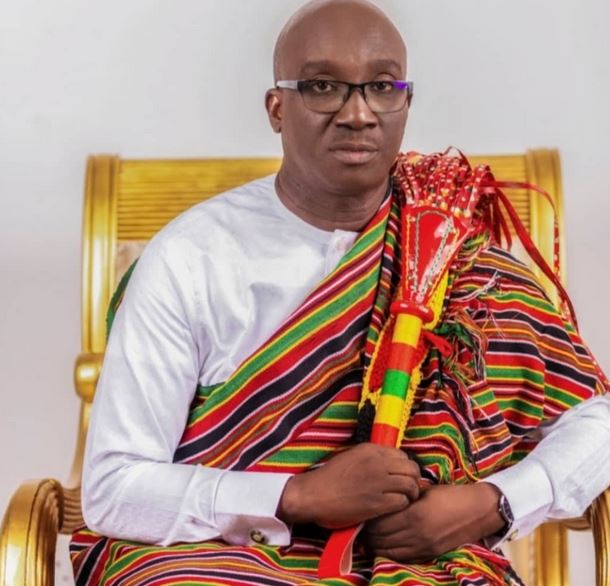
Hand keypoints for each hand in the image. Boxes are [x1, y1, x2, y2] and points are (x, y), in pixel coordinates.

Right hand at [276, 443, 420, 528]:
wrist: (313, 494)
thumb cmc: (329, 477)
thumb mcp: (351, 457)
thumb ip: (370, 458)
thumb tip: (390, 463)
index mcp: (370, 450)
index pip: (402, 455)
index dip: (405, 467)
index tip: (401, 476)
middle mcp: (377, 463)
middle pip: (411, 469)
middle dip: (413, 480)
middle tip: (408, 490)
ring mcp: (378, 483)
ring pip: (410, 485)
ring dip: (410, 494)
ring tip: (404, 500)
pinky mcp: (376, 502)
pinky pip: (402, 502)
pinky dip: (402, 506)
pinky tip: (393, 509)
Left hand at [365, 482, 504, 562]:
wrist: (477, 510)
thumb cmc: (449, 495)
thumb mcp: (424, 491)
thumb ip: (404, 498)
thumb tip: (383, 498)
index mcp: (414, 515)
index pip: (380, 524)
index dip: (369, 519)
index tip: (366, 511)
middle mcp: (417, 535)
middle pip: (381, 540)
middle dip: (369, 533)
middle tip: (364, 523)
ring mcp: (423, 547)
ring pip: (389, 552)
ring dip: (377, 544)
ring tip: (372, 534)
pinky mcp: (429, 554)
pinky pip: (402, 558)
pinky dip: (390, 552)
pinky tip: (387, 543)